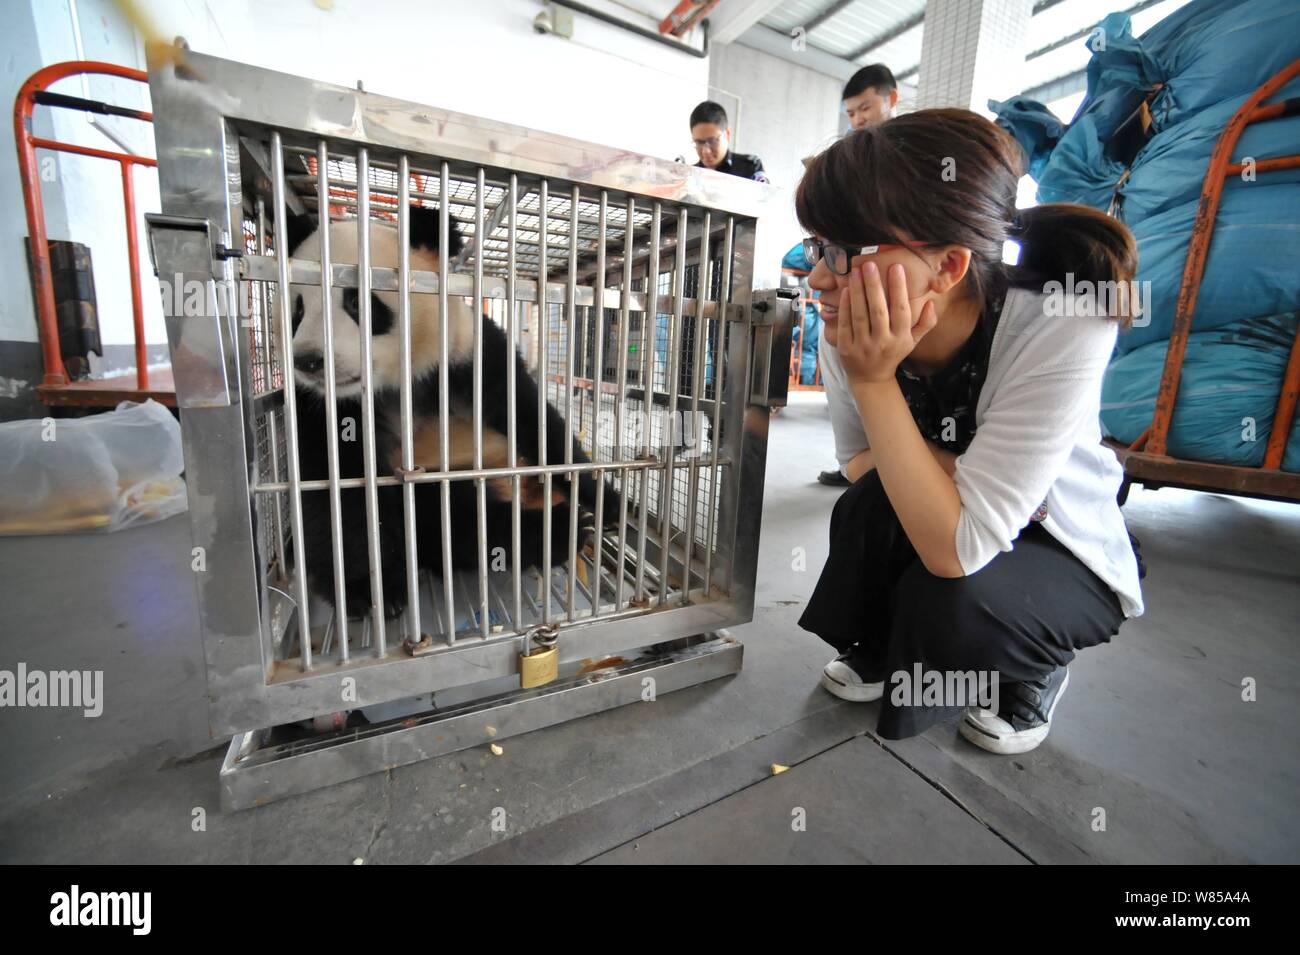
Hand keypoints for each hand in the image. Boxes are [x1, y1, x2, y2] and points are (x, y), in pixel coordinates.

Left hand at [838, 260, 937, 384]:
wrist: (871, 379)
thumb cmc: (893, 353)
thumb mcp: (912, 341)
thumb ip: (926, 323)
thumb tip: (931, 302)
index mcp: (901, 339)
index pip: (901, 310)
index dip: (899, 288)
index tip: (896, 267)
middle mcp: (882, 343)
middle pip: (878, 311)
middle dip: (874, 286)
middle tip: (870, 264)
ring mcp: (863, 346)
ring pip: (860, 315)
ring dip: (857, 292)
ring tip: (856, 272)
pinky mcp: (846, 348)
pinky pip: (845, 324)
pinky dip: (845, 307)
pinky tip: (846, 291)